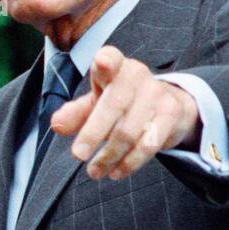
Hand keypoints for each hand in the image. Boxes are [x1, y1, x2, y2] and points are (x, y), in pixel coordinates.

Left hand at [50, 45, 198, 181]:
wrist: (169, 106)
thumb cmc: (122, 102)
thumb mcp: (96, 103)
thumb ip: (76, 113)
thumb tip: (57, 125)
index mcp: (114, 67)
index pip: (110, 58)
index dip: (106, 61)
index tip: (101, 62)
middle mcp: (137, 75)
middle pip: (114, 105)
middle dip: (93, 133)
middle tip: (78, 156)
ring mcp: (157, 94)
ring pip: (129, 130)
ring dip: (109, 156)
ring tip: (95, 171)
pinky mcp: (171, 114)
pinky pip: (148, 144)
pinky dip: (130, 162)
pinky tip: (117, 172)